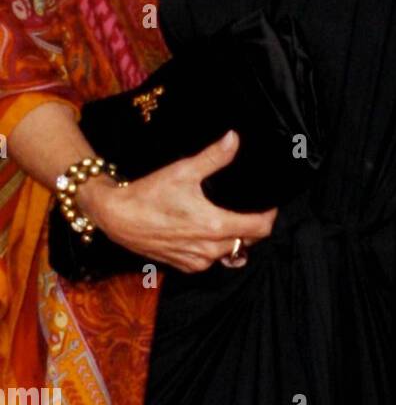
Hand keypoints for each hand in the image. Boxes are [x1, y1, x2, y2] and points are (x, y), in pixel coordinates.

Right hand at [77, 131, 277, 273]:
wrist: (117, 217)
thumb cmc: (149, 194)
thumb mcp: (183, 170)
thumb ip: (214, 157)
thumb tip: (235, 139)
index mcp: (214, 226)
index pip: (259, 230)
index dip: (269, 216)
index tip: (269, 202)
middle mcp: (208, 250)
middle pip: (247, 242)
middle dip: (253, 226)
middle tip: (249, 205)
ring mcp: (195, 261)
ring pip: (229, 253)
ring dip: (234, 237)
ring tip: (231, 215)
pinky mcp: (183, 265)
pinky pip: (210, 260)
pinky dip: (214, 248)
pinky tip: (208, 230)